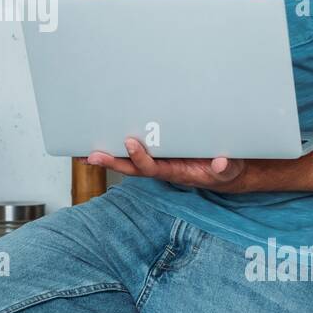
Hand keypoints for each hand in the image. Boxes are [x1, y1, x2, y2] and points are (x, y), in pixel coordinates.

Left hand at [85, 137, 246, 191]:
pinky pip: (135, 149)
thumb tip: (220, 163)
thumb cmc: (224, 169)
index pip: (153, 168)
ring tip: (83, 151)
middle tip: (90, 155)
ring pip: (129, 160)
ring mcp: (159, 160)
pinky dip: (117, 147)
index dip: (140, 158)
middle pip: (132, 167)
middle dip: (111, 161)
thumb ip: (225, 167)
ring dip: (107, 155)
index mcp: (176, 172)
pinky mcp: (159, 152)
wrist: (224, 170)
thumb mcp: (229, 169)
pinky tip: (101, 140)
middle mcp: (163, 167)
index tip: (130, 142)